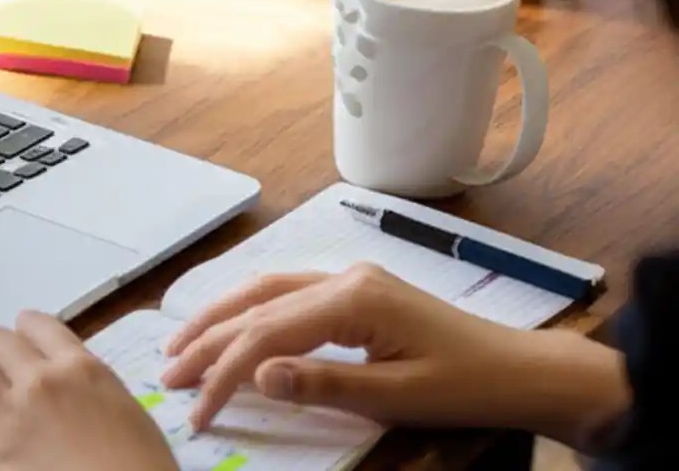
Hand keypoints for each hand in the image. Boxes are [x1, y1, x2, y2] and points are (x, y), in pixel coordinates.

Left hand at [0, 311, 178, 470]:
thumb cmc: (141, 468)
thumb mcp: (126, 411)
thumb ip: (88, 387)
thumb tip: (63, 385)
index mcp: (80, 368)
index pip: (34, 323)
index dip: (26, 335)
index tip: (26, 350)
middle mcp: (40, 382)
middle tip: (1, 376)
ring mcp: (9, 418)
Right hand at [161, 264, 629, 447]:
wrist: (519, 371)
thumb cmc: (464, 387)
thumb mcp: (394, 396)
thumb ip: (322, 383)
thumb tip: (256, 375)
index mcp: (352, 300)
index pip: (266, 333)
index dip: (223, 370)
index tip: (195, 408)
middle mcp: (343, 278)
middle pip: (256, 302)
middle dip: (206, 338)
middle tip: (167, 373)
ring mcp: (350, 279)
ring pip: (266, 289)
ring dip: (220, 316)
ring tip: (181, 344)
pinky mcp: (357, 291)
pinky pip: (288, 293)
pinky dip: (250, 309)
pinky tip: (232, 323)